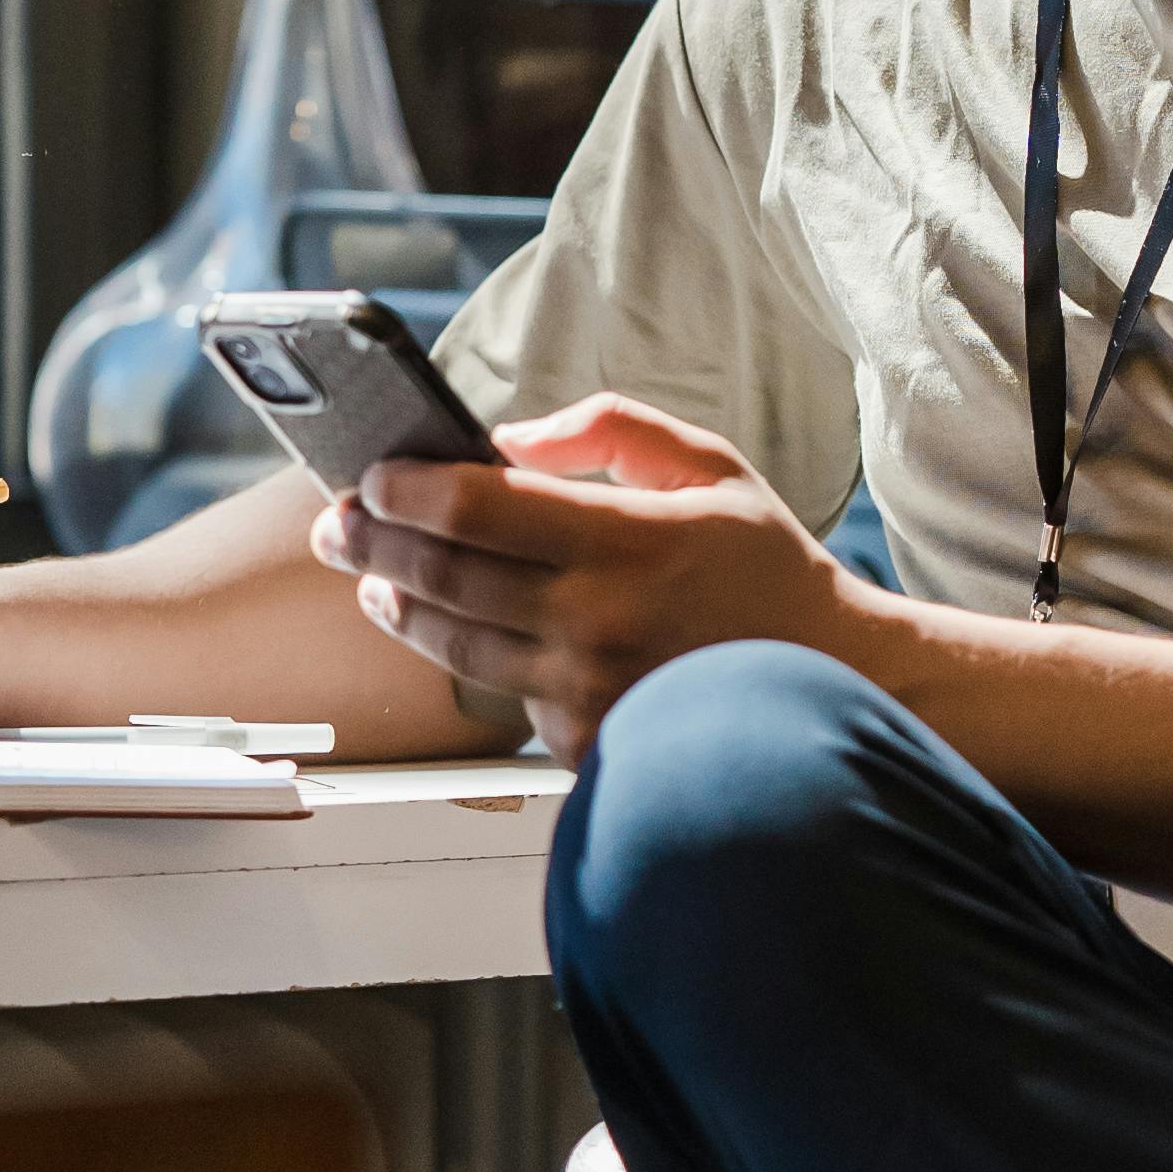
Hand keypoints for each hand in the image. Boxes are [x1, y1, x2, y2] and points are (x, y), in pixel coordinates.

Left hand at [314, 396, 855, 758]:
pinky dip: (473, 658)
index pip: (476, 507)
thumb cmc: (765, 570)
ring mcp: (585, 690)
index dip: (406, 488)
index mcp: (627, 540)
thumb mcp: (709, 466)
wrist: (832, 683)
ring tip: (374, 578)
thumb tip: (505, 438)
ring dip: (398, 603)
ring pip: (452, 644)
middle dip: (371, 542)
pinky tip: (455, 630)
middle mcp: (597, 620)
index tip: (376, 474)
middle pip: (442, 576)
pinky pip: (502, 696)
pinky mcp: (583, 741)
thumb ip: (608, 430)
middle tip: (340, 523)